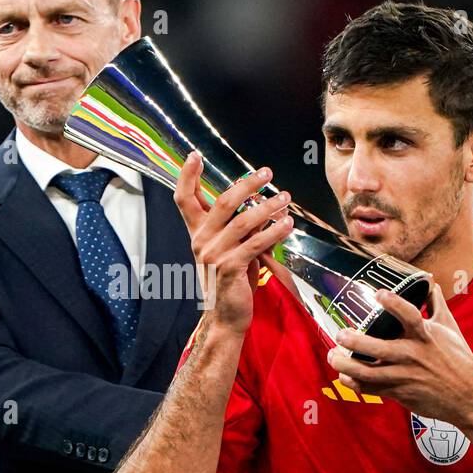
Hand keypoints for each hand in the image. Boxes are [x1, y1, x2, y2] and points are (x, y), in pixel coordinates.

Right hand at [174, 151, 293, 333]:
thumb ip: (241, 227)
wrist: (226, 317)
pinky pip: (256, 242)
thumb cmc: (231, 282)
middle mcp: (201, 241)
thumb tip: (264, 205)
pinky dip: (274, 231)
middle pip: (223, 201)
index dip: (187, 176)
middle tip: (267, 173)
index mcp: (197, 233)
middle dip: (248, 184)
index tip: (194, 155)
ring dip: (268, 207)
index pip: (184, 199)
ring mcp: (214, 254)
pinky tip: (287, 224)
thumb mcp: (232, 249)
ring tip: (286, 199)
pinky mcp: (230, 267)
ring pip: (244, 220)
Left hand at [326, 283, 472, 423]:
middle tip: (340, 334)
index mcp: (425, 336)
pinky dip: (353, 384)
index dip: (393, 303)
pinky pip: (370, 389)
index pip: (409, 316)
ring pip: (367, 372)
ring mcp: (404, 375)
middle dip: (354, 341)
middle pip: (378, 348)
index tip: (379, 294)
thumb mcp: (450, 328)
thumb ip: (436, 304)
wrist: (468, 397)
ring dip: (345, 365)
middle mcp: (412, 355)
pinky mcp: (399, 392)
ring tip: (333, 355)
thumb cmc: (458, 360)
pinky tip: (344, 377)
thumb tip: (430, 282)